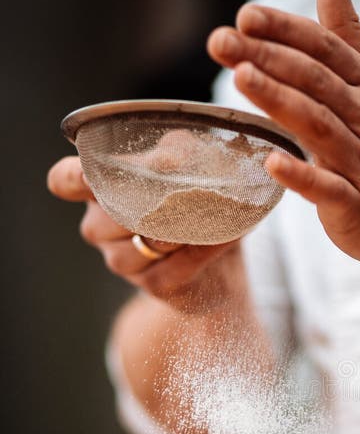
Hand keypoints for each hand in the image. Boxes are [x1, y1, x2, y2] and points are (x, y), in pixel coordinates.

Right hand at [47, 156, 243, 311]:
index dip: (73, 178)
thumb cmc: (200, 200)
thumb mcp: (195, 164)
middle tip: (183, 196)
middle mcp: (101, 225)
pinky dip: (198, 252)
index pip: (63, 180)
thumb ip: (179, 149)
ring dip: (175, 231)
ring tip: (203, 220)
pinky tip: (216, 240)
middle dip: (148, 206)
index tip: (93, 176)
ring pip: (138, 245)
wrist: (222, 262)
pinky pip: (171, 268)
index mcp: (98, 188)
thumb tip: (170, 156)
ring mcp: (121, 259)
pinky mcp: (149, 284)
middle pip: (107, 216)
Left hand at [207, 0, 359, 268]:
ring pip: (319, 127)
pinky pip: (328, 190)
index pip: (324, 49)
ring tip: (241, 79)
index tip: (245, 16)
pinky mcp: (356, 206)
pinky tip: (272, 162)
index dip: (285, 29)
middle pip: (315, 81)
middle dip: (268, 57)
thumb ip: (347, 33)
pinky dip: (302, 176)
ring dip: (280, 101)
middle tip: (221, 41)